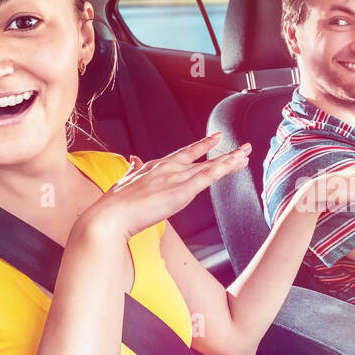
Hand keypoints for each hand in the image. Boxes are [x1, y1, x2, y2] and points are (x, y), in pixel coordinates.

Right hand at [78, 133, 249, 244]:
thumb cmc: (114, 205)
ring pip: (209, 166)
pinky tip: (235, 164)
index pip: (183, 154)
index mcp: (154, 166)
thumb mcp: (124, 182)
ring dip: (229, 160)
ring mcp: (175, 177)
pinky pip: (208, 177)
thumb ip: (132, 169)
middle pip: (200, 158)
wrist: (110, 216)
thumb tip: (132, 159)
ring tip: (245, 154)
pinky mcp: (182, 190)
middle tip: (240, 146)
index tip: (214, 139)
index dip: (200, 147)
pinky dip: (224, 169)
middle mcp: (167, 167)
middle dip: (221, 152)